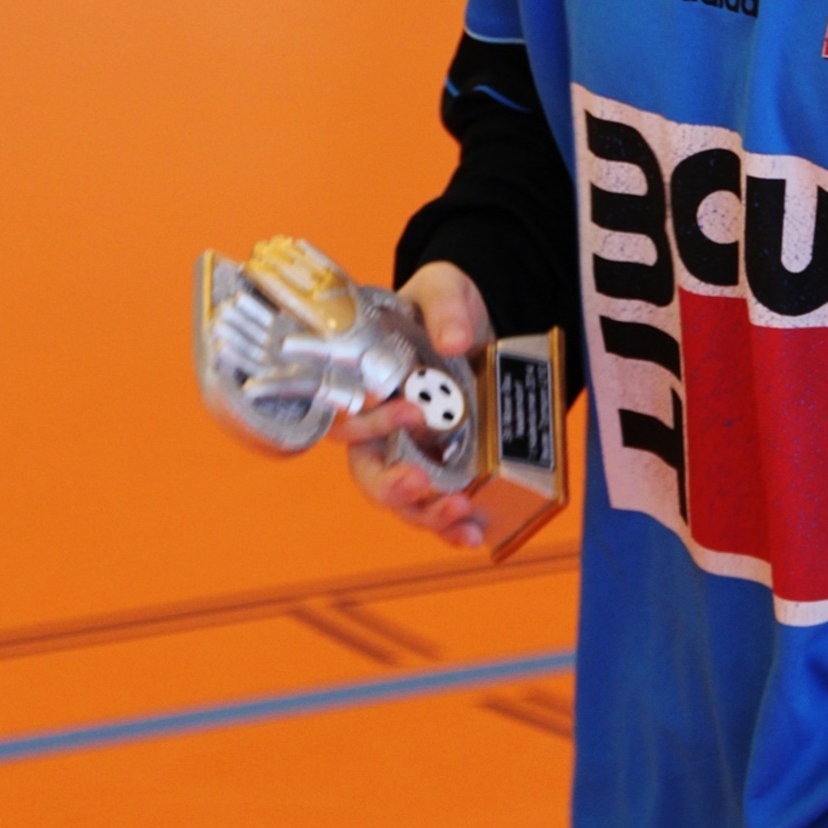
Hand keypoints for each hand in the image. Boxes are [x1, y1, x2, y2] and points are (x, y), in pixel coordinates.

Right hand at [332, 262, 492, 549]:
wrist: (479, 320)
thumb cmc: (443, 304)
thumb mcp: (444, 291)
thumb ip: (445, 308)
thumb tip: (455, 339)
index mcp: (367, 386)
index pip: (348, 421)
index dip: (370, 425)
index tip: (410, 412)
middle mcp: (383, 429)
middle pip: (369, 472)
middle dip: (391, 485)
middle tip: (419, 483)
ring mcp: (415, 452)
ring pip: (403, 500)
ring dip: (426, 515)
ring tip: (458, 517)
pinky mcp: (448, 467)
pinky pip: (439, 506)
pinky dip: (451, 527)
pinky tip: (471, 535)